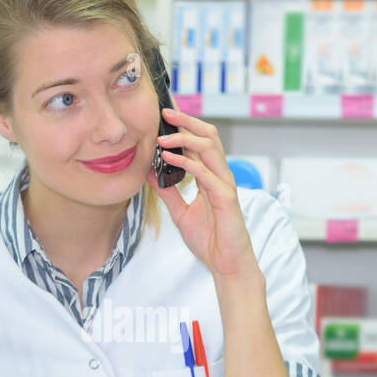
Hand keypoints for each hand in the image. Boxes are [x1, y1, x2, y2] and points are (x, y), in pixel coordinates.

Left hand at [147, 105, 257, 279]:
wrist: (226, 263)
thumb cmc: (210, 240)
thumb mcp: (180, 213)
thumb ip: (167, 192)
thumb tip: (150, 173)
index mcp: (211, 177)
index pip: (200, 142)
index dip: (185, 126)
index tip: (164, 116)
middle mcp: (220, 176)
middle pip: (208, 136)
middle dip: (187, 121)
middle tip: (165, 112)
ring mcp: (224, 185)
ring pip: (209, 148)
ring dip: (184, 138)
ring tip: (163, 137)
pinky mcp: (225, 197)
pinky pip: (205, 173)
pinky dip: (186, 163)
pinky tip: (169, 159)